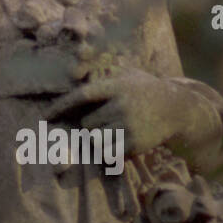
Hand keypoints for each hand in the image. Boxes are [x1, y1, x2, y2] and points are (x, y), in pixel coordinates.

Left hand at [44, 67, 191, 156]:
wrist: (176, 109)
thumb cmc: (146, 90)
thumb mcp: (128, 75)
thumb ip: (104, 74)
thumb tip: (74, 70)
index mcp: (117, 86)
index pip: (81, 96)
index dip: (61, 106)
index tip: (46, 116)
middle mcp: (121, 106)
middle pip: (87, 123)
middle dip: (92, 124)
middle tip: (106, 120)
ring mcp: (128, 126)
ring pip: (96, 140)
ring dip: (99, 138)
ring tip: (116, 130)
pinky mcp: (134, 144)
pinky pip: (108, 153)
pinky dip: (109, 150)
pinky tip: (122, 141)